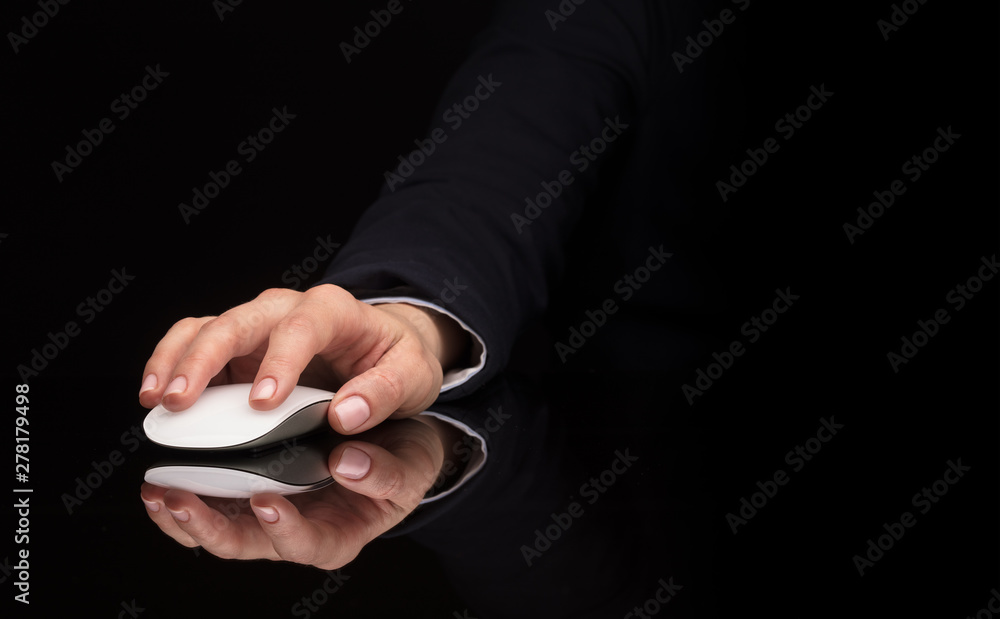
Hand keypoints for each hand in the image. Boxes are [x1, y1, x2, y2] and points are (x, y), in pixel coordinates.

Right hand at [138, 284, 468, 433]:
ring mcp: (256, 325)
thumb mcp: (412, 376)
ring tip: (157, 400)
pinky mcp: (237, 347)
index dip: (278, 363)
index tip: (262, 404)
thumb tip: (345, 415)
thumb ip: (384, 393)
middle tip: (181, 401)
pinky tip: (156, 396)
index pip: (300, 328)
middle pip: (237, 322)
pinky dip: (170, 363)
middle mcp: (286, 308)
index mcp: (333, 310)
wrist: (385, 345)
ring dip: (176, 360)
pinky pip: (193, 343)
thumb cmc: (397, 358)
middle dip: (204, 359)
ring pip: (204, 327)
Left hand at [140, 416, 462, 568]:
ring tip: (158, 491)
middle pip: (245, 544)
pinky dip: (186, 491)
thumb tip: (345, 463)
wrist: (397, 444)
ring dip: (184, 514)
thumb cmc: (404, 461)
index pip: (305, 543)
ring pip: (219, 529)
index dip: (283, 527)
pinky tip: (164, 478)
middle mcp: (297, 531)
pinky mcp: (253, 493)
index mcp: (337, 536)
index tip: (267, 499)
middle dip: (207, 527)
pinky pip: (214, 503)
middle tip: (180, 499)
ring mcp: (270, 516)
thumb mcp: (409, 468)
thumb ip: (382, 473)